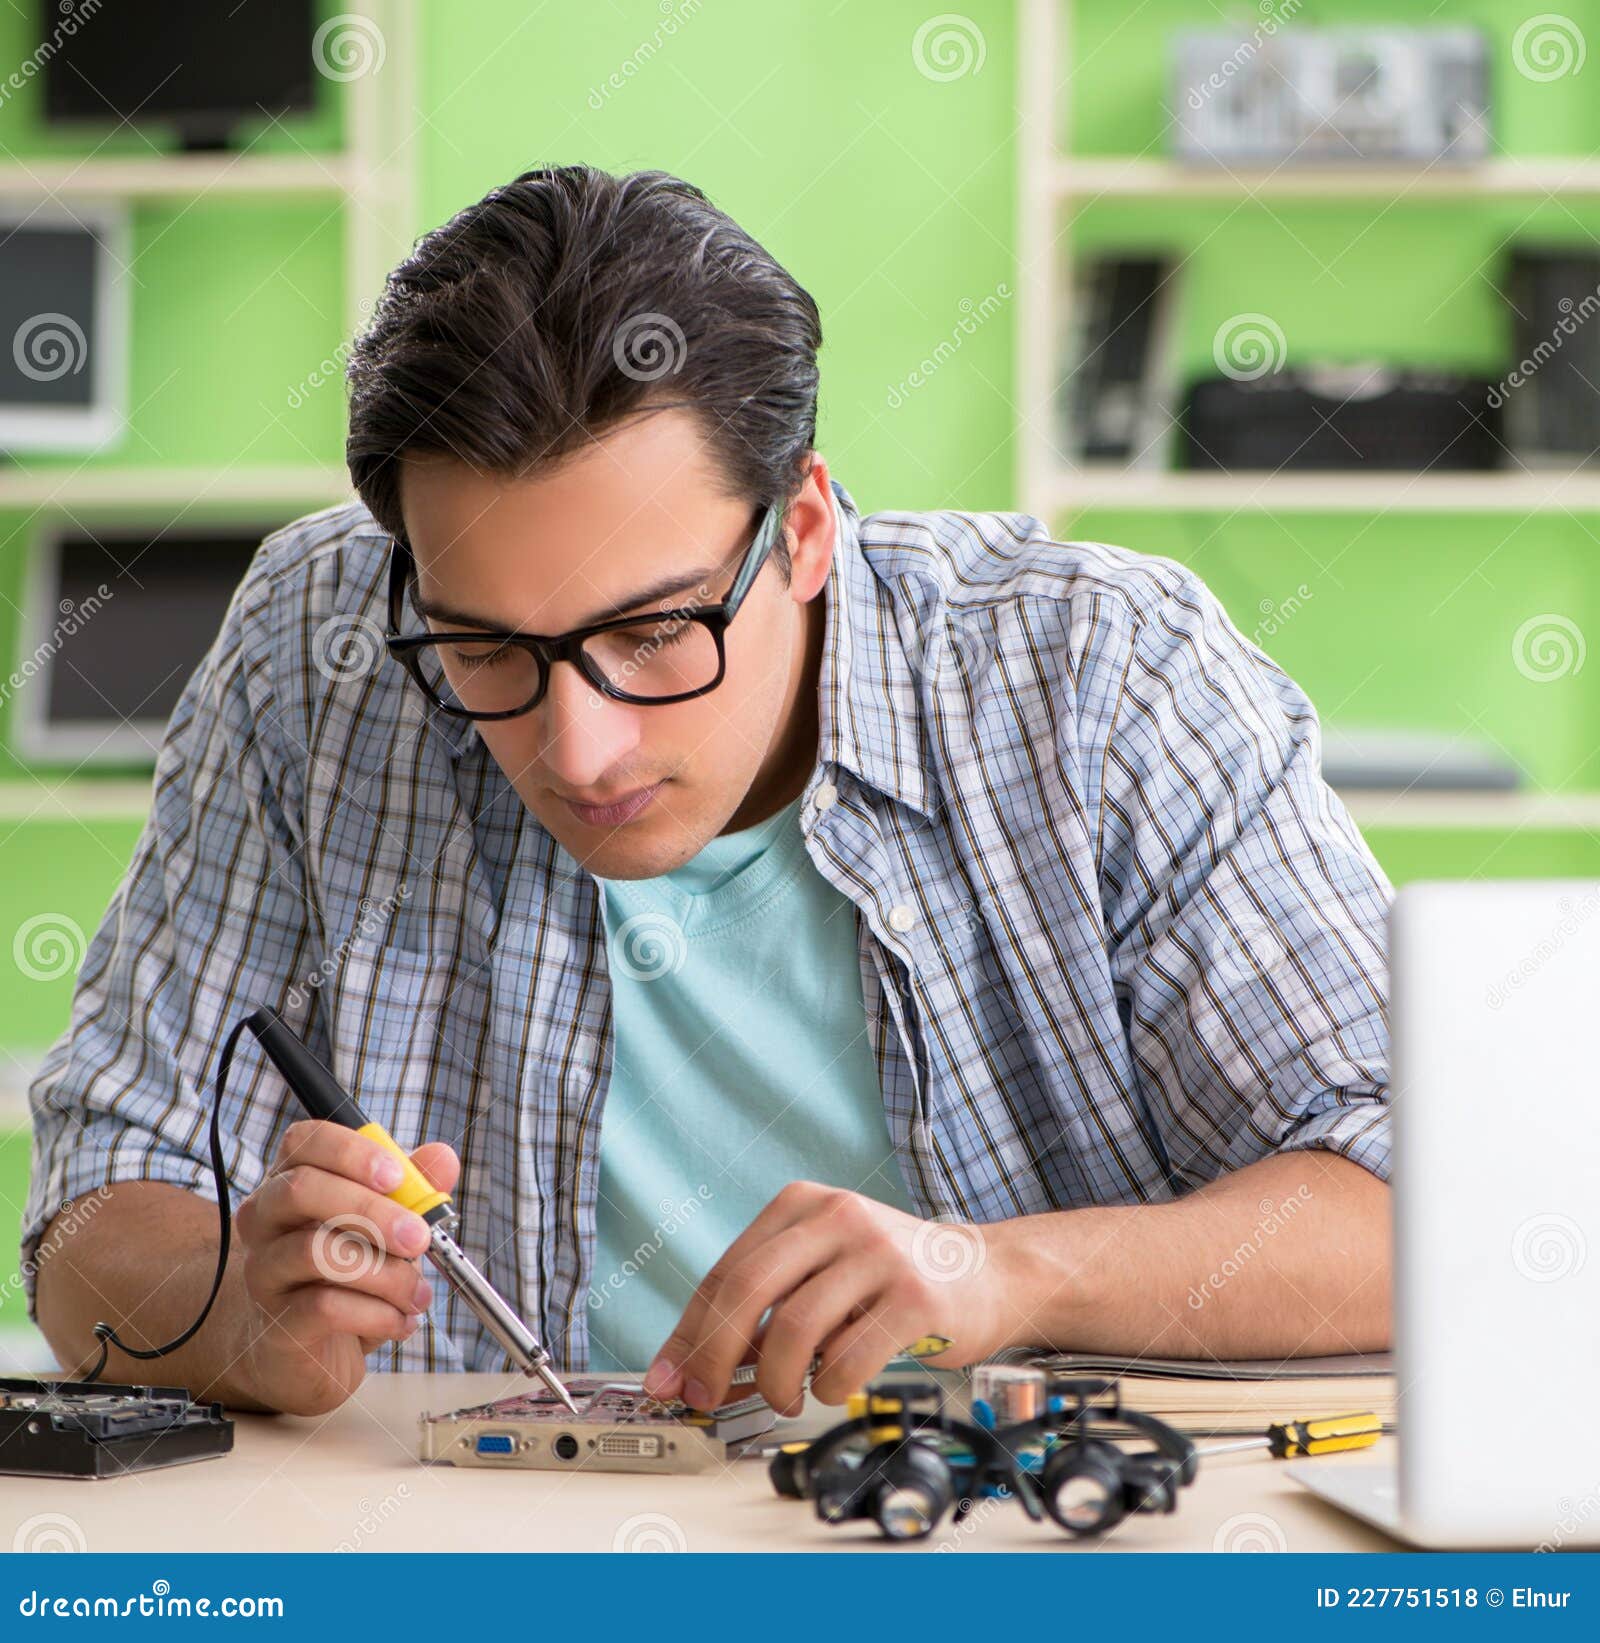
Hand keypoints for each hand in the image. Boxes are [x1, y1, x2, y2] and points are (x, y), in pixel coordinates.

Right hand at [232, 1118, 458, 1414]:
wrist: (308, 1354)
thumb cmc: (349, 1277)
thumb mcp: (387, 1229)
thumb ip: (413, 1190)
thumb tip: (443, 1156)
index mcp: (292, 1181)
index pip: (305, 1142)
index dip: (352, 1152)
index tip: (397, 1176)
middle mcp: (265, 1220)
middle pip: (301, 1189)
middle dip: (371, 1210)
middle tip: (419, 1238)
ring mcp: (262, 1271)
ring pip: (314, 1251)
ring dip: (386, 1273)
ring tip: (419, 1293)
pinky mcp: (274, 1323)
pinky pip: (324, 1307)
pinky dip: (377, 1314)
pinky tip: (402, 1321)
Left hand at [641, 1181, 1017, 1415]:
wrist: (988, 1274)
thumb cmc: (891, 1277)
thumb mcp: (823, 1264)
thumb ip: (765, 1303)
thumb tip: (694, 1366)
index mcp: (803, 1204)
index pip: (725, 1270)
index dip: (689, 1332)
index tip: (669, 1378)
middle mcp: (839, 1216)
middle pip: (747, 1289)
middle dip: (714, 1356)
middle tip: (708, 1397)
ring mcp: (879, 1253)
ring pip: (793, 1329)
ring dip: (777, 1382)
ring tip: (788, 1395)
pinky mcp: (915, 1297)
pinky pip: (846, 1359)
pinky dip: (827, 1388)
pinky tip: (834, 1384)